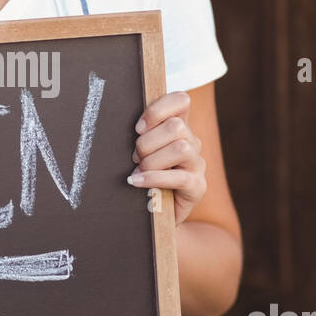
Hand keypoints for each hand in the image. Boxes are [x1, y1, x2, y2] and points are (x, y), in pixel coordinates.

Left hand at [127, 90, 205, 225]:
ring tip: (139, 171)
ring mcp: (197, 164)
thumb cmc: (140, 176)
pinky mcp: (197, 187)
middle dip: (148, 142)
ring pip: (180, 149)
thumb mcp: (138, 150)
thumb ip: (139, 133)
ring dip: (152, 161)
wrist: (151, 215)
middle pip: (176, 126)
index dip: (159, 109)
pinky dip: (154, 179)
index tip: (138, 128)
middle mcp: (192, 142)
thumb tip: (118, 119)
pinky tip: (136, 182)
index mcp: (178, 126)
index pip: (181, 100)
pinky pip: (179, 177)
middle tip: (135, 158)